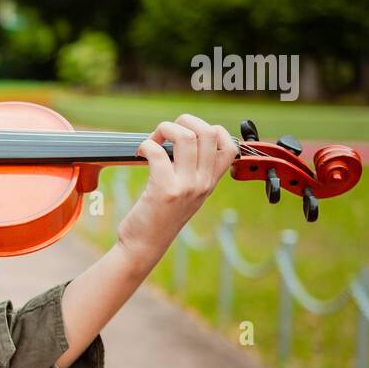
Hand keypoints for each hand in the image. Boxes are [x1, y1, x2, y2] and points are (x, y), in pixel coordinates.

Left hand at [117, 114, 235, 270]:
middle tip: (165, 133)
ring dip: (164, 129)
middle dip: (184, 121)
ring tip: (152, 141)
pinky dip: (145, 145)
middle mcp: (203, 183)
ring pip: (186, 137)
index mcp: (210, 182)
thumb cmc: (159, 216)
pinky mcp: (164, 190)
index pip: (229, 145)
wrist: (144, 246)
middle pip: (209, 132)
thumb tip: (183, 138)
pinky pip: (157, 152)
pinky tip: (139, 152)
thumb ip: (192, 171)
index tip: (187, 136)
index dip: (209, 129)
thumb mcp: (186, 194)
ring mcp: (186, 186)